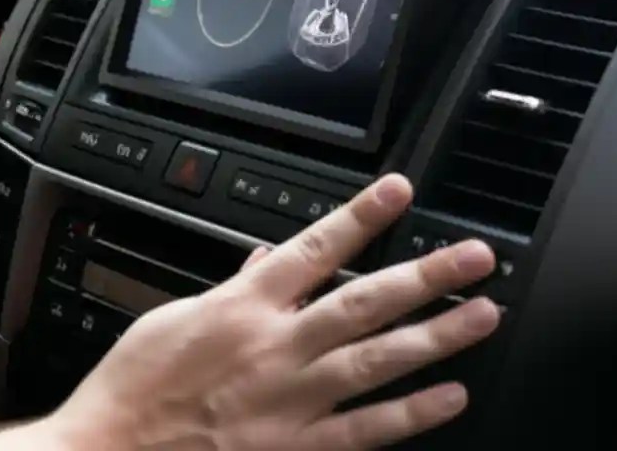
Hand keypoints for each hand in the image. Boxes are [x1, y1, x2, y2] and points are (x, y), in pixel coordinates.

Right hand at [42, 174, 499, 449]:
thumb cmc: (135, 386)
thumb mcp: (176, 318)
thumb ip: (232, 289)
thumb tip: (267, 259)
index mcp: (242, 307)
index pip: (314, 248)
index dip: (361, 216)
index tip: (400, 191)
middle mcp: (275, 347)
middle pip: (364, 301)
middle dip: (425, 275)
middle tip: (475, 258)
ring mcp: (290, 400)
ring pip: (377, 360)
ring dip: (436, 336)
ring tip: (482, 315)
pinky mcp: (294, 448)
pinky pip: (364, 430)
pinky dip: (411, 413)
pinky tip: (450, 397)